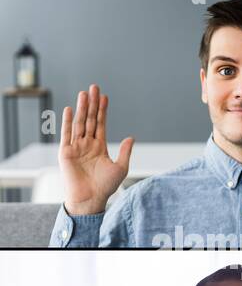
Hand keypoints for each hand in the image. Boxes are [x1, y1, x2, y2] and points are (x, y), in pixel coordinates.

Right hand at [59, 84, 133, 215]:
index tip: (105, 97)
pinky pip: (67, 134)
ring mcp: (76, 146)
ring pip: (80, 123)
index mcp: (99, 147)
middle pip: (90, 119)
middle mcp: (87, 144)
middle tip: (94, 87)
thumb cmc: (106, 186)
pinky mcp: (66, 151)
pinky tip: (71, 109)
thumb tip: (131, 137)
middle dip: (92, 104)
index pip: (101, 124)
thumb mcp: (120, 168)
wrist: (90, 199)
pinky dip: (68, 122)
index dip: (103, 111)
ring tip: (84, 93)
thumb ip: (125, 152)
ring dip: (82, 108)